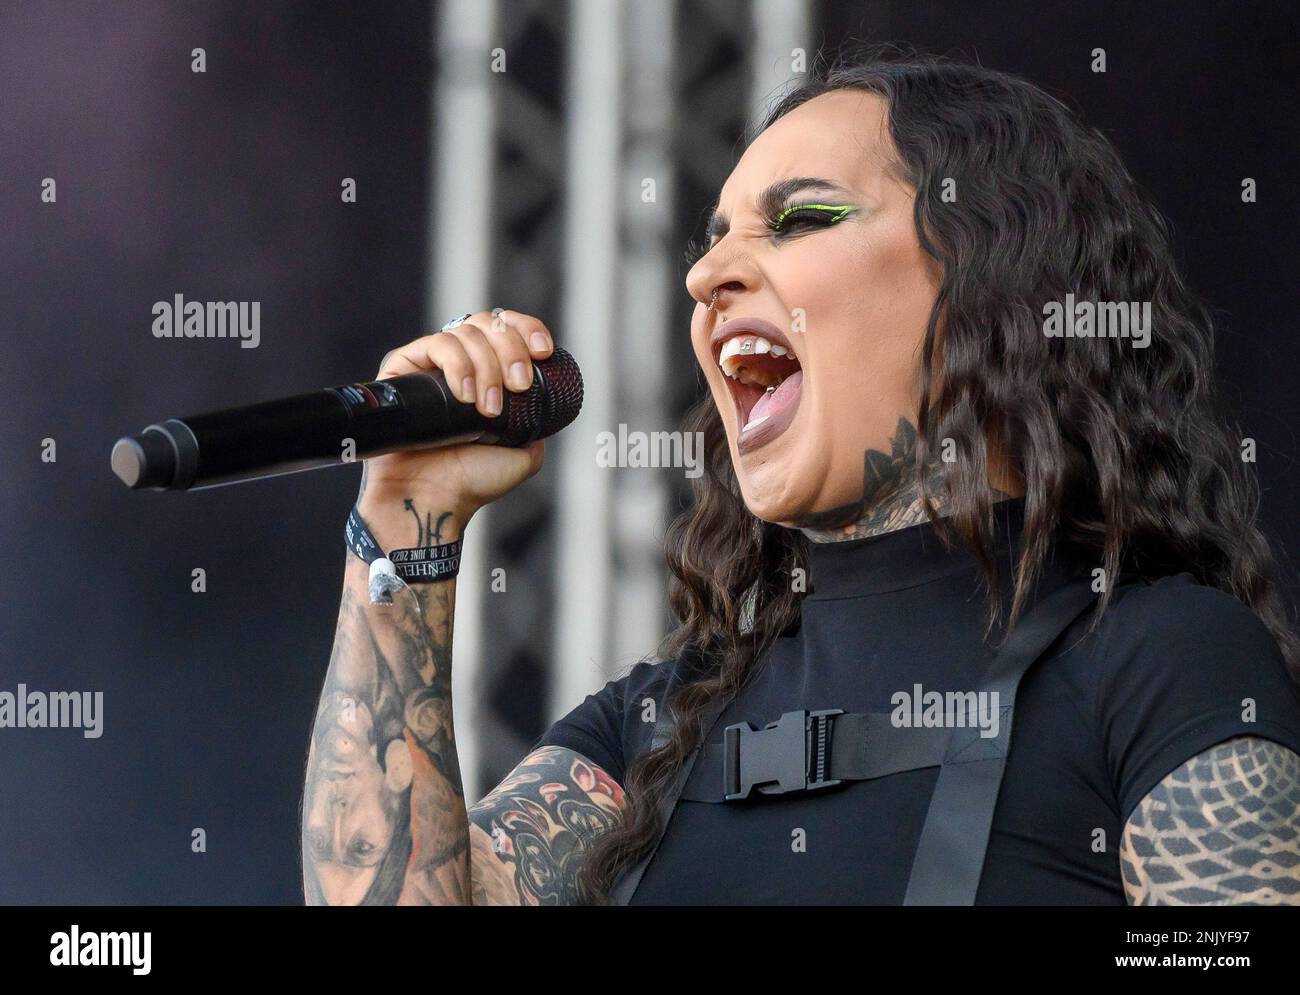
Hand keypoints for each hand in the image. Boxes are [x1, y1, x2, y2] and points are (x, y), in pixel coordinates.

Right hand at [356, 310, 553, 532]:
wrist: (434, 500)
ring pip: (465, 332)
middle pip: (489, 323)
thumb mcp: (523, 454)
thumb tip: (549, 404)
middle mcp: (458, 363)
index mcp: (486, 374)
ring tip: (487, 409)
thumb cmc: (471, 482)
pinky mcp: (402, 367)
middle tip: (518, 386)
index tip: (543, 352)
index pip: (508, 329)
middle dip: (511, 350)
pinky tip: (465, 395)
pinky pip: (435, 343)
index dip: (527, 329)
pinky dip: (458, 364)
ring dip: (486, 367)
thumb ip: (538, 426)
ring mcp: (430, 364)